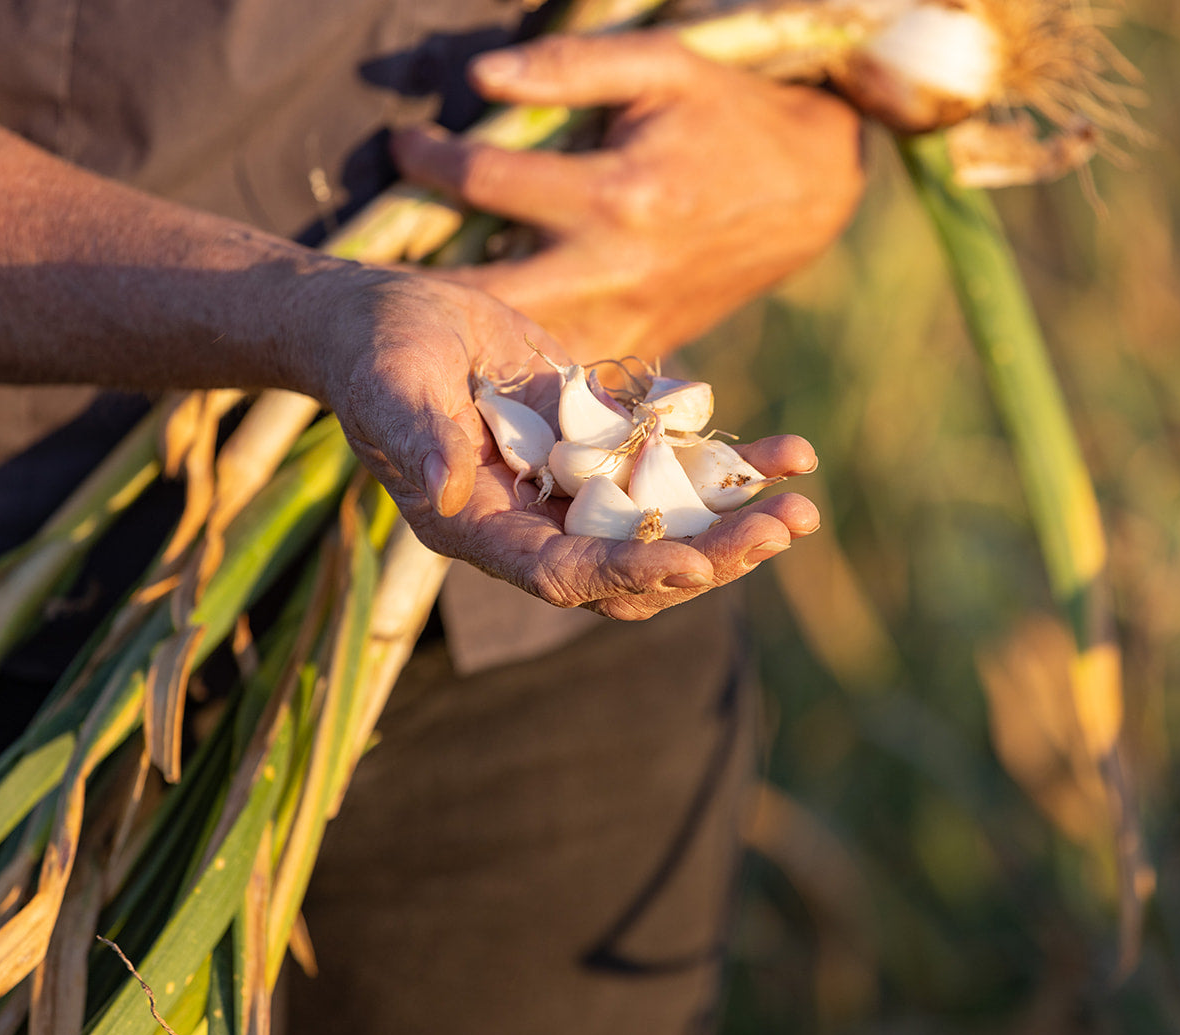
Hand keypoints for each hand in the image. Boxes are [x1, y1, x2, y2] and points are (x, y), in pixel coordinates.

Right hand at [309, 269, 819, 618]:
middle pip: (634, 565)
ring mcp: (576, 489)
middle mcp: (536, 522)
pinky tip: (790, 455)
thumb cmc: (377, 348)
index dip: (630, 569)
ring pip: (667, 526)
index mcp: (483, 528)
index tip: (696, 561)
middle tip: (779, 532)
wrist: (388, 317)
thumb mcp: (392, 382)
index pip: (565, 573)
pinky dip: (731, 466)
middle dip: (709, 555)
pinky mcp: (604, 447)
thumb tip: (447, 483)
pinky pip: (675, 468)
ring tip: (802, 506)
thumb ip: (416, 434)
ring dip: (734, 522)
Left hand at [389, 32, 864, 363]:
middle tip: (370, 266)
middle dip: (424, 276)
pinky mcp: (643, 343)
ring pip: (523, 343)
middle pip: (490, 288)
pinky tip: (479, 356)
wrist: (805, 189)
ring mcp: (632, 315)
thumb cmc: (725, 117)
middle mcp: (618, 266)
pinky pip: (566, 365)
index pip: (490, 177)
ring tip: (410, 316)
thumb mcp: (661, 67)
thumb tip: (481, 77)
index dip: (433, 156)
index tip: (402, 139)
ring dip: (465, 334)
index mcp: (618, 194)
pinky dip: (520, 361)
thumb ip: (571, 68)